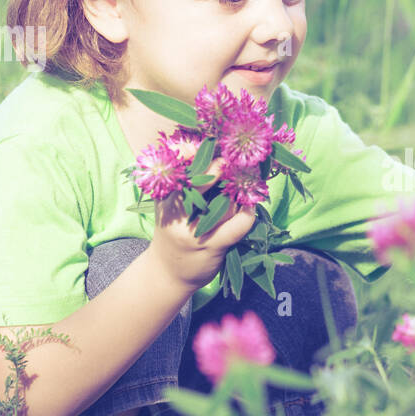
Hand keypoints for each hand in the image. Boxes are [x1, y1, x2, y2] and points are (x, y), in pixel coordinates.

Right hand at [149, 155, 256, 289]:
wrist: (166, 274)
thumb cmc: (174, 232)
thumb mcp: (170, 205)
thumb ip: (185, 181)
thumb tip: (208, 151)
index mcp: (165, 195)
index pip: (180, 164)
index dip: (197, 150)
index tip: (216, 141)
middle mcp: (176, 210)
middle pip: (200, 179)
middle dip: (220, 166)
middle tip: (234, 160)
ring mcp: (192, 229)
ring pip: (225, 202)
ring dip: (240, 194)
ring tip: (248, 187)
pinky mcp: (210, 246)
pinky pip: (237, 225)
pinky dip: (247, 215)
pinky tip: (250, 211)